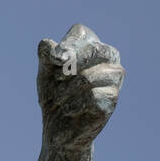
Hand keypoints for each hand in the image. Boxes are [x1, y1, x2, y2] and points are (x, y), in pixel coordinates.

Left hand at [36, 24, 123, 151]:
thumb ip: (46, 56)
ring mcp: (114, 77)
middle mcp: (108, 57)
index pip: (81, 33)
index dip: (67, 45)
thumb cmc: (53, 94)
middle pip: (94, 50)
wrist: (58, 127)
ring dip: (65, 91)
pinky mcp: (113, 98)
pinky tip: (70, 110)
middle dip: (69, 66)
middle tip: (57, 79)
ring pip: (88, 77)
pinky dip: (73, 105)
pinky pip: (91, 96)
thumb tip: (48, 44)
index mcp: (91, 45)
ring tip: (61, 100)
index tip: (55, 60)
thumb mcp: (45, 72)